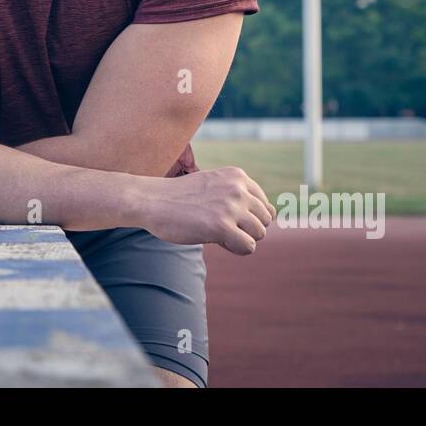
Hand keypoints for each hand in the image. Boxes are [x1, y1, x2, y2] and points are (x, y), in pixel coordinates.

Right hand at [138, 166, 275, 254]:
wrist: (152, 201)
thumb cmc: (181, 198)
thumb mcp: (213, 185)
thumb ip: (239, 195)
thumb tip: (273, 215)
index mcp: (237, 176)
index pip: (265, 206)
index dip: (249, 219)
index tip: (229, 221)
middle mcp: (238, 189)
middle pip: (265, 221)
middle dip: (247, 229)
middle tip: (221, 229)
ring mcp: (231, 207)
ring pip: (259, 234)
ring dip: (241, 239)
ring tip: (217, 234)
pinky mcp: (223, 227)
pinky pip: (248, 247)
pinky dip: (237, 249)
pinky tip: (218, 242)